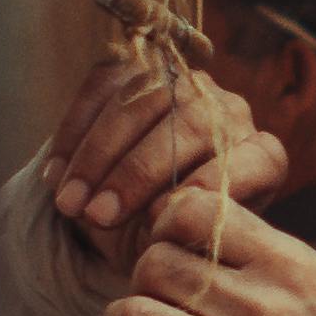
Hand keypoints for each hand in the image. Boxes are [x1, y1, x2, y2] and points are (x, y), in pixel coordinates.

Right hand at [44, 48, 289, 252]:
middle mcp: (230, 113)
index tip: (165, 217)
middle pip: (188, 124)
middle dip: (136, 173)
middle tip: (98, 216)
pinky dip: (73, 133)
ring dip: (96, 156)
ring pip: (140, 101)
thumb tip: (162, 219)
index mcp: (261, 158)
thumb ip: (184, 232)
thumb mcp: (182, 246)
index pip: (257, 160)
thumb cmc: (168, 235)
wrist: (135, 207)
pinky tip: (54, 175)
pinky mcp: (137, 69)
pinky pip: (102, 87)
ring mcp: (183, 84)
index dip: (213, 184)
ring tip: (69, 203)